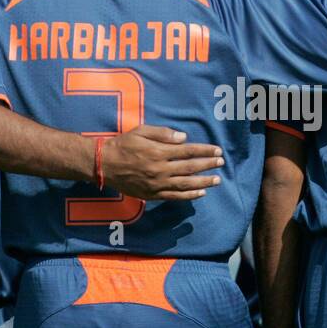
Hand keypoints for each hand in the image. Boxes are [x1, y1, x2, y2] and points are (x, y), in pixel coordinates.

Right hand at [100, 125, 223, 200]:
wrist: (104, 164)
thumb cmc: (123, 145)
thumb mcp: (142, 131)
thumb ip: (163, 134)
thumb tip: (184, 138)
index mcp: (159, 152)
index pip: (188, 151)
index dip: (205, 151)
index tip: (217, 151)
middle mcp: (160, 169)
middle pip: (190, 167)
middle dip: (208, 165)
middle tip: (221, 163)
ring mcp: (157, 184)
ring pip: (185, 184)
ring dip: (203, 182)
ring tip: (217, 180)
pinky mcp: (152, 194)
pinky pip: (174, 196)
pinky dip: (189, 195)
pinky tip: (200, 193)